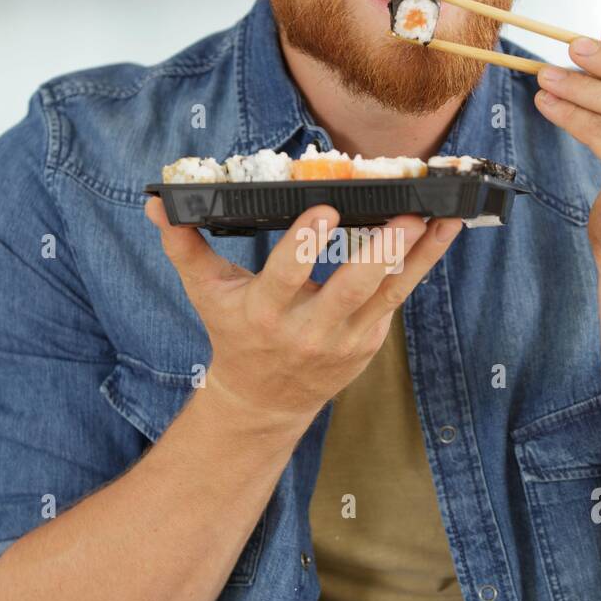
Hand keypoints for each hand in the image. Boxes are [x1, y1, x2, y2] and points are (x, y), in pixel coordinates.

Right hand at [145, 198, 461, 426]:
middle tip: (403, 216)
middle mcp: (308, 330)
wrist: (265, 399)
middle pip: (349, 290)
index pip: (285, 277)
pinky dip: (424, 263)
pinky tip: (444, 231)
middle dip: (378, 253)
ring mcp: (345, 340)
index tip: (323, 211)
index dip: (304, 246)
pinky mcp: (369, 341)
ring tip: (438, 217)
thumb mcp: (206, 293)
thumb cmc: (236, 333)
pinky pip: (401, 296)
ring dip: (415, 255)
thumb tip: (157, 201)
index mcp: (264, 314)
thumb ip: (185, 246)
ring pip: (387, 293)